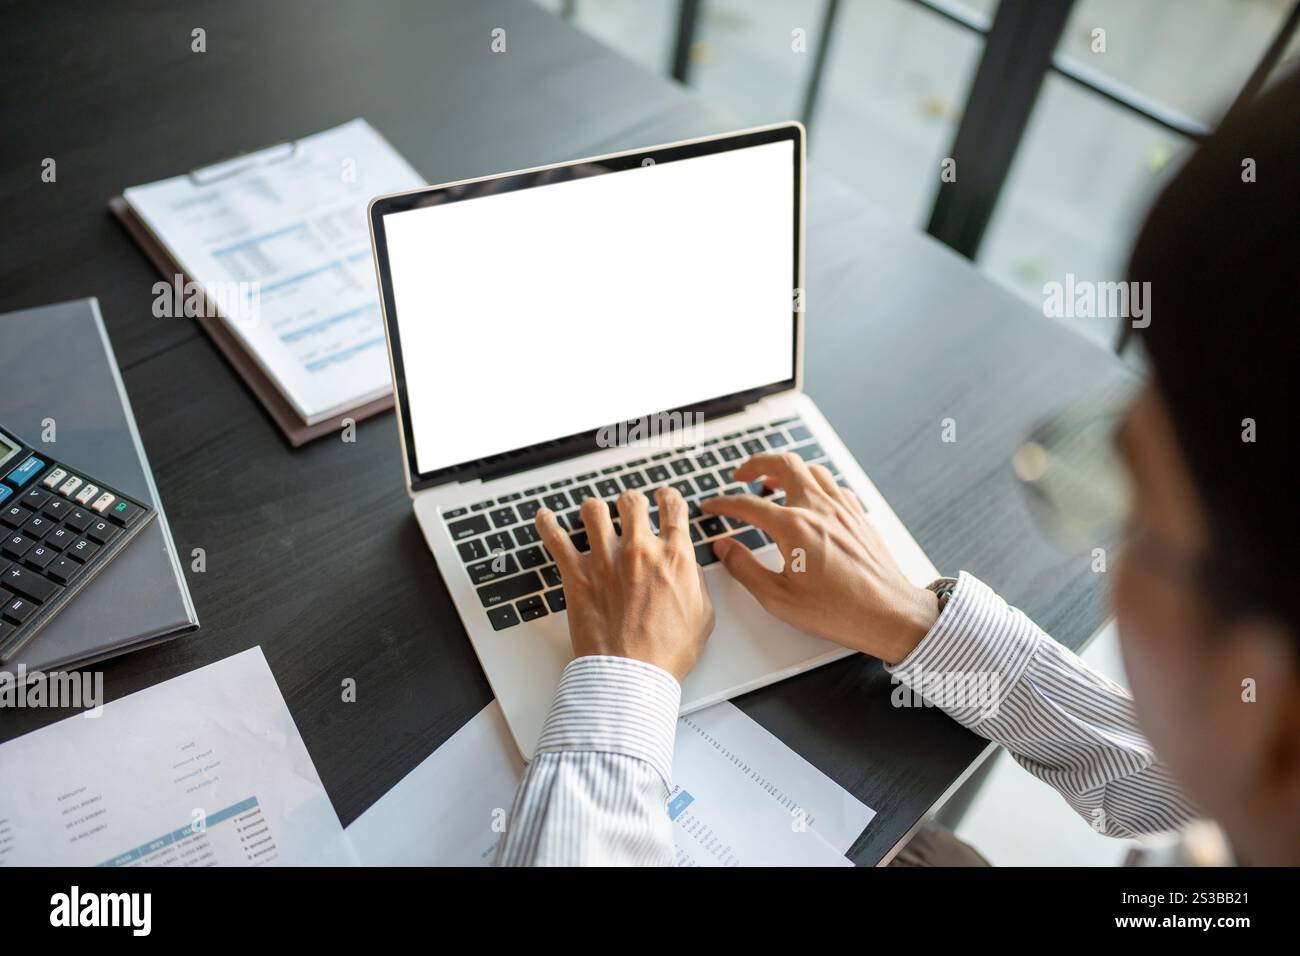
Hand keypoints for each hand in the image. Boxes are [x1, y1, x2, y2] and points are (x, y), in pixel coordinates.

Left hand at [535, 487, 714, 681]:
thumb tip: (688, 567)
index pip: (674, 509)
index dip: (669, 498)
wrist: (632, 674)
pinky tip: (544, 516)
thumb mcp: (703, 616)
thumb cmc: (667, 653)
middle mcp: (640, 549)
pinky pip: (555, 538)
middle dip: (631, 501)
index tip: (664, 498)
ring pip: (594, 510)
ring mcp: (605, 559)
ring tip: (593, 512)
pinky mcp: (577, 574)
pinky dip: (547, 523)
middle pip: (632, 502)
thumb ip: (695, 582)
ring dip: (594, 508)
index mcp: (675, 557)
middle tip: (628, 507)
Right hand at [700, 453, 937, 664]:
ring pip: (811, 469)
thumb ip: (744, 568)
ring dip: (787, 471)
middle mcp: (818, 509)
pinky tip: (810, 500)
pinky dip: (815, 484)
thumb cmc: (838, 610)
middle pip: (783, 464)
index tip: (712, 506)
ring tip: (772, 483)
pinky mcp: (858, 516)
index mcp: (794, 527)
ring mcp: (842, 509)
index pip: (747, 504)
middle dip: (756, 463)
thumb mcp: (777, 598)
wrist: (888, 614)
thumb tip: (724, 548)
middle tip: (741, 475)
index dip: (723, 503)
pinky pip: (834, 486)